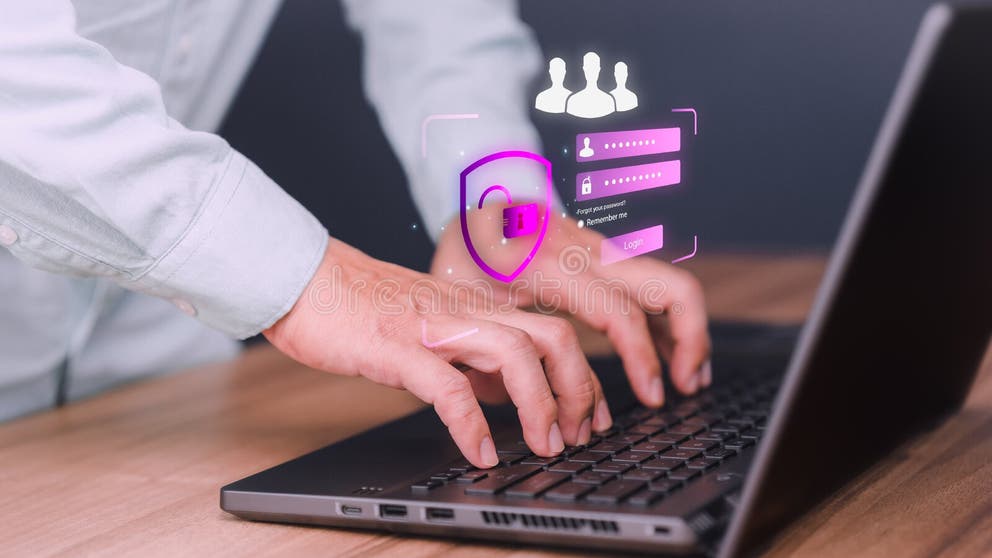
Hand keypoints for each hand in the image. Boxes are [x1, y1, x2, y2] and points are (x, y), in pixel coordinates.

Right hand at [264, 238, 613, 467]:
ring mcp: (435, 325)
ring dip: (540, 405)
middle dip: (580, 389)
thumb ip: (471, 355)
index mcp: (479, 307)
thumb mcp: (433, 326)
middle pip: (554, 336)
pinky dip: (471, 424)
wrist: (303, 277)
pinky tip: (479, 452)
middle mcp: (468, 311)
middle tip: (579, 435)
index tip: (593, 417)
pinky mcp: (398, 346)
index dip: (585, 378)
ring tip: (544, 446)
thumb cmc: (361, 304)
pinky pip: (448, 386)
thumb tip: (501, 394)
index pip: (556, 331)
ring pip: (516, 353)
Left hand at [432, 204, 711, 406]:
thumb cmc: (466, 244)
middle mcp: (591, 253)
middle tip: (687, 387)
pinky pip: (653, 287)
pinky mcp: (608, 257)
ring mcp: (605, 252)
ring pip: (671, 285)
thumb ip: (482, 338)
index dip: (642, 358)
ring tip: (689, 380)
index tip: (651, 396)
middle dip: (692, 341)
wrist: (476, 193)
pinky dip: (669, 322)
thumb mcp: (460, 290)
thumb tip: (505, 394)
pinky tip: (668, 357)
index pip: (620, 312)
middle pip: (671, 288)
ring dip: (688, 333)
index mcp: (554, 264)